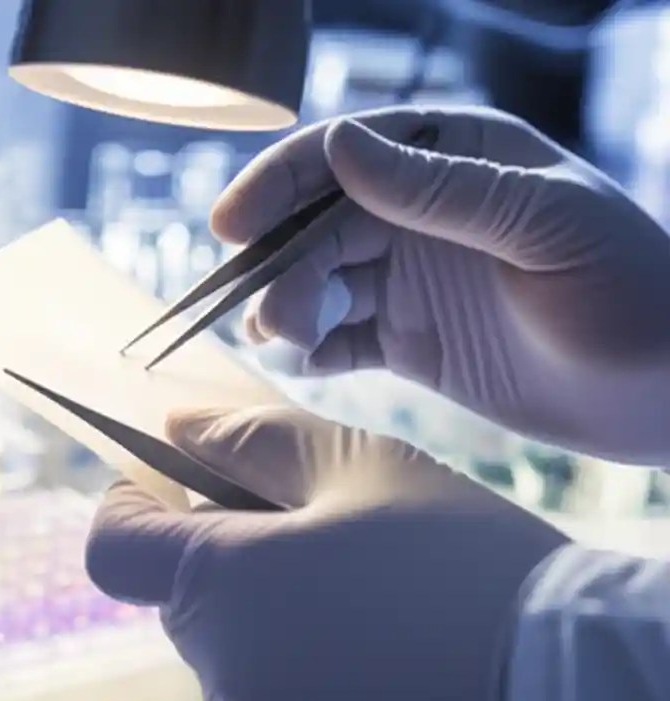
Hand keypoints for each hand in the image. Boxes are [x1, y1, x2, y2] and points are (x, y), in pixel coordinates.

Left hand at [87, 406, 567, 700]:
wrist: (558, 676)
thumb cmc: (456, 558)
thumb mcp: (357, 465)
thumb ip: (250, 440)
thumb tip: (178, 427)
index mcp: (218, 585)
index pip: (115, 546)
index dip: (131, 505)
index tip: (171, 481)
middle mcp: (220, 668)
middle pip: (178, 594)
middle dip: (221, 550)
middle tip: (310, 524)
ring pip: (229, 643)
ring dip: (265, 606)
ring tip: (358, 586)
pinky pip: (268, 686)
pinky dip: (296, 654)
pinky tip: (368, 636)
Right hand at [212, 106, 669, 464]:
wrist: (668, 398)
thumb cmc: (632, 294)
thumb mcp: (541, 225)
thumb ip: (438, 188)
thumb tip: (338, 145)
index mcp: (457, 156)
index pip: (346, 154)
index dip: (280, 182)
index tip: (232, 223)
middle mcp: (421, 211)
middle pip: (318, 225)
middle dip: (284, 265)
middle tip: (274, 314)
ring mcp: (410, 276)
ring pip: (318, 282)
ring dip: (290, 307)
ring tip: (290, 338)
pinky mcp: (406, 340)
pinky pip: (337, 338)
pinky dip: (312, 349)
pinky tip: (311, 363)